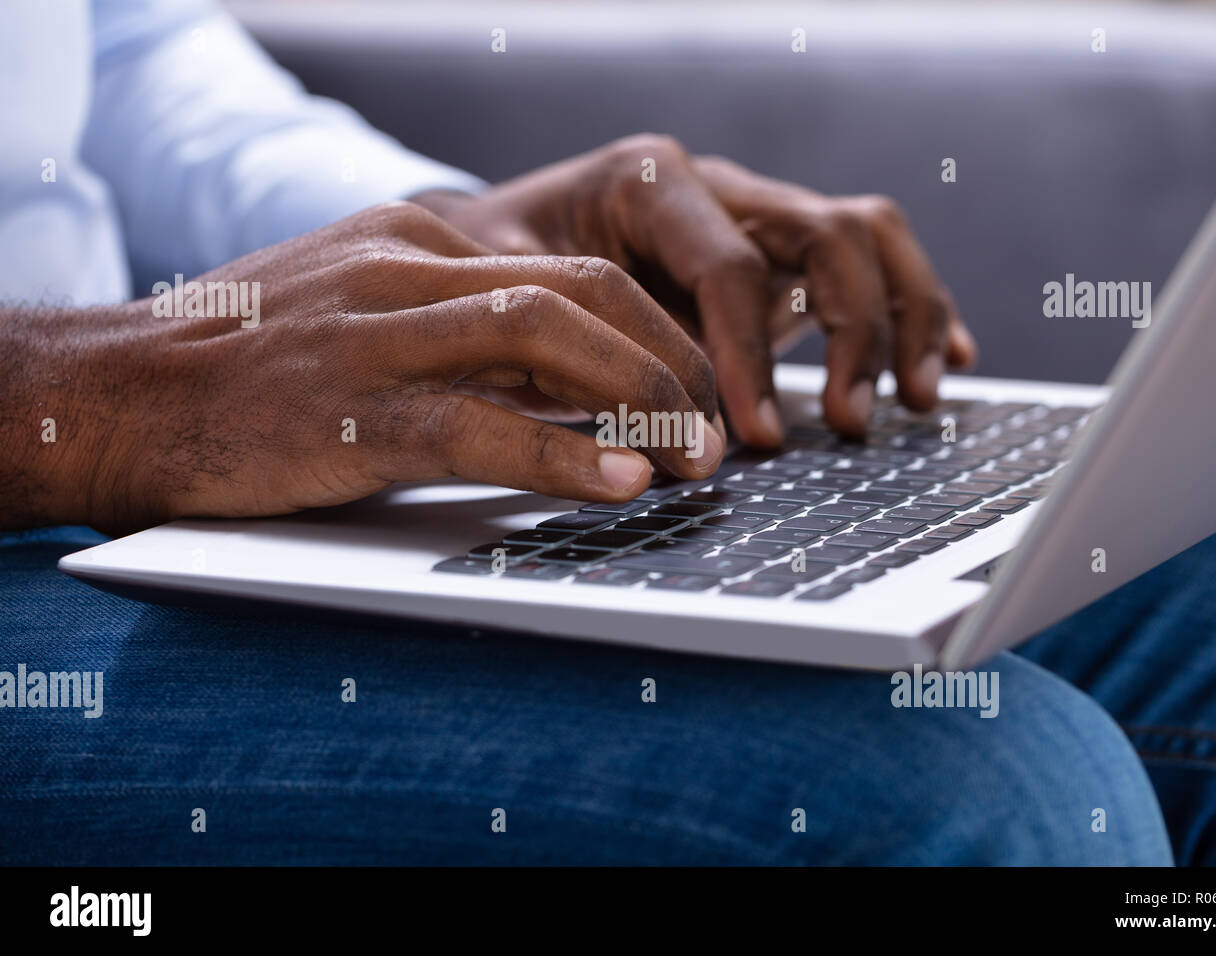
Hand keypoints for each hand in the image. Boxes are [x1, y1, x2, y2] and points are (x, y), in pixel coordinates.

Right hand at [2, 202, 722, 532]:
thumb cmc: (250, 371)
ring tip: (693, 461)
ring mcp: (377, 333)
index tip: (698, 393)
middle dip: (671, 363)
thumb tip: (572, 391)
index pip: (574, 272)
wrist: (117, 395)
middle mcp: (408, 268)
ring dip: (640, 399)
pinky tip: (621, 482)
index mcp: (417, 241)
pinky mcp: (351, 411)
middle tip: (717, 433)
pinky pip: (481, 425)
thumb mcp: (363, 320)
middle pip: (583, 293)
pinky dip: (564, 453)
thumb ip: (459, 339)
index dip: (657, 335)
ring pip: (545, 337)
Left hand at [413, 136, 976, 448]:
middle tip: (848, 423)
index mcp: (647, 181)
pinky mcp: (783, 255)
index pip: (728, 264)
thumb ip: (574, 350)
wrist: (491, 246)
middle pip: (827, 231)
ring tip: (914, 398)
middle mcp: (717, 187)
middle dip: (852, 332)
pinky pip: (873, 259)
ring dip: (903, 316)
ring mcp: (758, 213)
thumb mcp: (507, 298)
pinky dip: (915, 307)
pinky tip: (943, 360)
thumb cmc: (494, 274)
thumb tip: (648, 435)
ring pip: (869, 233)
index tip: (754, 437)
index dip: (748, 355)